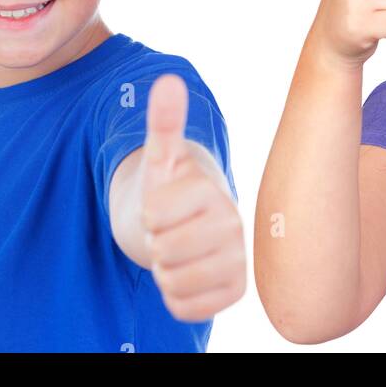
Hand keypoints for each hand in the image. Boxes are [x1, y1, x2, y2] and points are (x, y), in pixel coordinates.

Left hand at [139, 73, 245, 321]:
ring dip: (164, 269)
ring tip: (178, 249)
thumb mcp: (160, 157)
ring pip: (173, 281)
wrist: (191, 224)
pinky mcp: (235, 291)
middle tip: (170, 228)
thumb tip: (167, 80)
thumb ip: (163, 122)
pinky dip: (176, 296)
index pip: (153, 213)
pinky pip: (184, 306)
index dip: (147, 211)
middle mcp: (234, 224)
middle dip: (155, 242)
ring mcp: (238, 260)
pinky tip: (188, 273)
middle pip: (163, 251)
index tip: (163, 203)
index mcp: (212, 190)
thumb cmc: (172, 188)